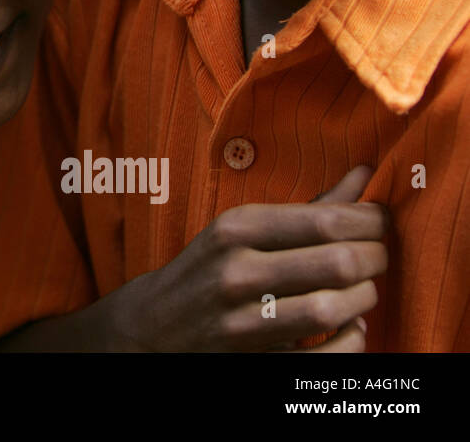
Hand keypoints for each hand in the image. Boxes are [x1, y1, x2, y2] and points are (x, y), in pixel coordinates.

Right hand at [108, 164, 385, 351]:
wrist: (154, 323)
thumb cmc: (210, 267)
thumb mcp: (243, 229)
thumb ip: (309, 206)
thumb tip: (367, 173)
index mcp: (236, 229)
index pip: (326, 220)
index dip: (371, 221)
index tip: (381, 222)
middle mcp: (235, 271)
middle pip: (338, 262)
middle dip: (376, 258)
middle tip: (378, 257)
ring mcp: (241, 321)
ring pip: (333, 309)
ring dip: (365, 299)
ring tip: (363, 290)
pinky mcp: (253, 361)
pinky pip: (324, 357)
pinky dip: (353, 342)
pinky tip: (350, 328)